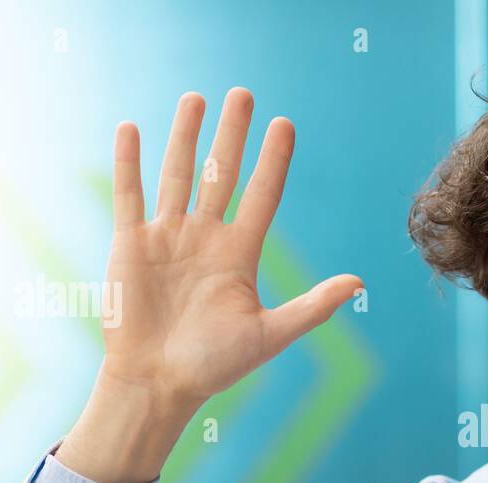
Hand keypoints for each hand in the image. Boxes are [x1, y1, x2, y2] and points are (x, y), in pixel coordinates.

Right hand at [100, 88, 362, 405]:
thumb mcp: (271, 335)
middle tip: (244, 93)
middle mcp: (206, 238)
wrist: (158, 384)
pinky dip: (129, 163)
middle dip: (233, 134)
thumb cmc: (215, 366)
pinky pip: (129, 195)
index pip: (261, 195)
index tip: (284, 125)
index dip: (273, 160)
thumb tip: (358, 282)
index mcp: (240, 254)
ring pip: (178, 174)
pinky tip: (132, 129)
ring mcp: (168, 238)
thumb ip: (312, 306)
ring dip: (185, 135)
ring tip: (196, 98)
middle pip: (222, 173)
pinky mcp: (131, 245)